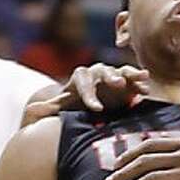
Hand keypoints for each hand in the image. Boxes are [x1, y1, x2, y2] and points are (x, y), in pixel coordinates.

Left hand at [25, 63, 149, 121]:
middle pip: (104, 72)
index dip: (90, 95)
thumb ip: (52, 108)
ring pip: (123, 71)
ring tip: (142, 78)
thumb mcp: (66, 106)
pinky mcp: (129, 81)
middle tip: (117, 84)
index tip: (96, 108)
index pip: (84, 84)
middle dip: (111, 77)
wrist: (95, 102)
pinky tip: (147, 88)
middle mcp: (98, 72)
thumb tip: (32, 109)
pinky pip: (135, 78)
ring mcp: (115, 75)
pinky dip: (141, 82)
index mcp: (81, 77)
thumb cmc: (79, 104)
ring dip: (132, 75)